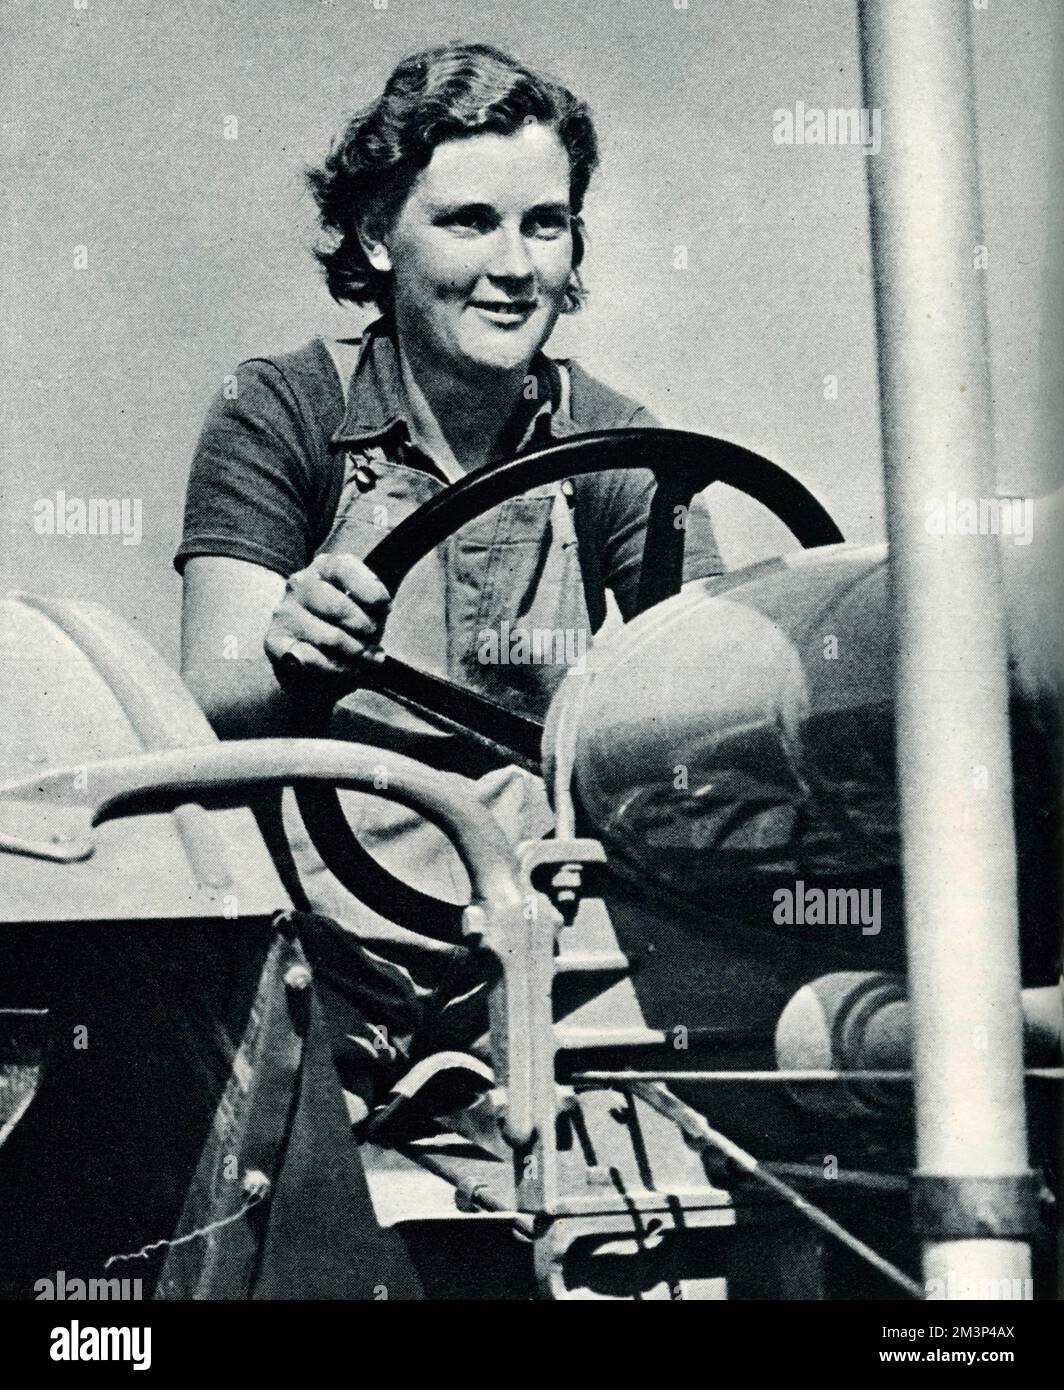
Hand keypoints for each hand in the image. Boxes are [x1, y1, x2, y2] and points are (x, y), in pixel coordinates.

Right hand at [265, 552, 390, 685]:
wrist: (312, 667)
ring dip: (356, 653)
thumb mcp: (367, 612)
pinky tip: (346, 671)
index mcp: (324, 568)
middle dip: (364, 628)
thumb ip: (375, 605)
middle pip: (338, 606)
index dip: (370, 590)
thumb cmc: (347, 631)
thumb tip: (380, 609)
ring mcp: (285, 612)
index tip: (385, 609)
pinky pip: (312, 659)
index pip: (345, 568)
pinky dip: (337, 669)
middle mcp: (300, 584)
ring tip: (366, 659)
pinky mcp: (274, 642)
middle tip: (372, 639)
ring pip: (331, 637)